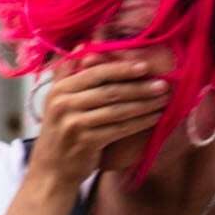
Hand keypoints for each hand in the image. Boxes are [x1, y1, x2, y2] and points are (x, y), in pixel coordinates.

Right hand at [29, 56, 169, 184]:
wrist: (50, 171)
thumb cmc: (60, 133)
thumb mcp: (57, 101)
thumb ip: (68, 73)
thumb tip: (82, 44)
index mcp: (59, 89)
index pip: (95, 73)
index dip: (122, 69)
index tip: (145, 66)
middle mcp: (64, 104)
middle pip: (110, 90)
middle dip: (139, 87)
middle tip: (163, 84)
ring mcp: (74, 123)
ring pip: (117, 109)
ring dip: (144, 104)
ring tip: (164, 99)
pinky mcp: (86, 142)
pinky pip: (119, 128)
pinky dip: (139, 122)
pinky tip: (154, 118)